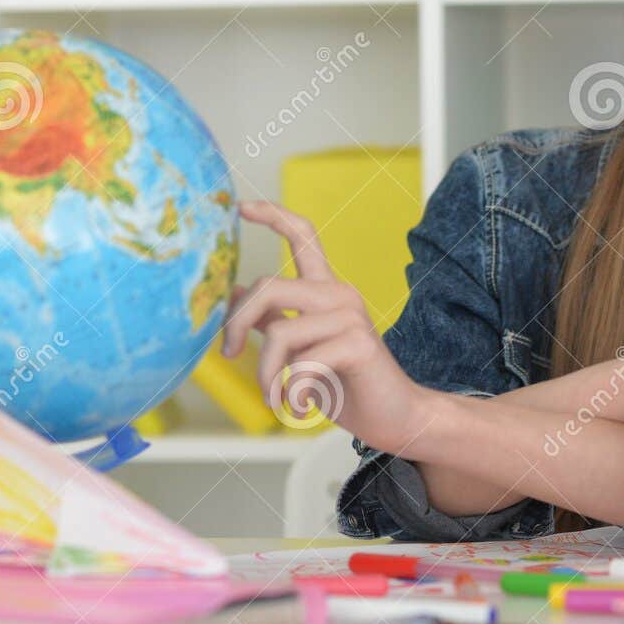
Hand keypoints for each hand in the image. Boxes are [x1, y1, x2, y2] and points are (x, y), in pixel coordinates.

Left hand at [222, 201, 432, 453]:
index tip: (240, 207)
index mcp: (325, 291)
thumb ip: (273, 321)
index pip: (303, 236)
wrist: (396, 416)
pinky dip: (292, 392)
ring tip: (276, 399)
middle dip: (235, 323)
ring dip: (266, 374)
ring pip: (279, 333)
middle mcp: (339, 295)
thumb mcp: (300, 351)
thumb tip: (234, 296)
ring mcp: (351, 316)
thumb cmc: (347, 385)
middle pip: (268, 286)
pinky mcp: (358, 343)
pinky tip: (300, 408)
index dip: (272, 216)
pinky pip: (302, 363)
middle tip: (227, 354)